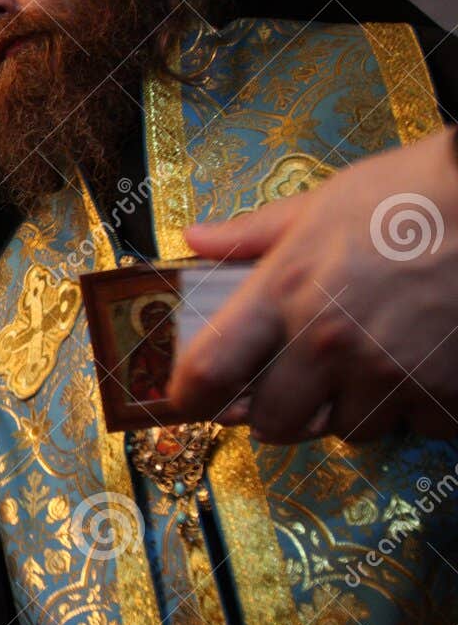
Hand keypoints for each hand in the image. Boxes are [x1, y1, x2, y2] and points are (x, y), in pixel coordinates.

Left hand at [169, 128, 457, 441]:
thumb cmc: (418, 194)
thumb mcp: (325, 202)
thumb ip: (254, 234)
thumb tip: (197, 238)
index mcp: (285, 293)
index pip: (208, 372)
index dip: (191, 397)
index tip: (192, 400)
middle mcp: (327, 343)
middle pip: (274, 423)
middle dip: (280, 411)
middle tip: (296, 385)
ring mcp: (387, 374)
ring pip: (347, 429)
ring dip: (351, 408)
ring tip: (373, 360)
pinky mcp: (444, 396)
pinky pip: (414, 428)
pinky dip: (416, 407)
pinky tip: (424, 364)